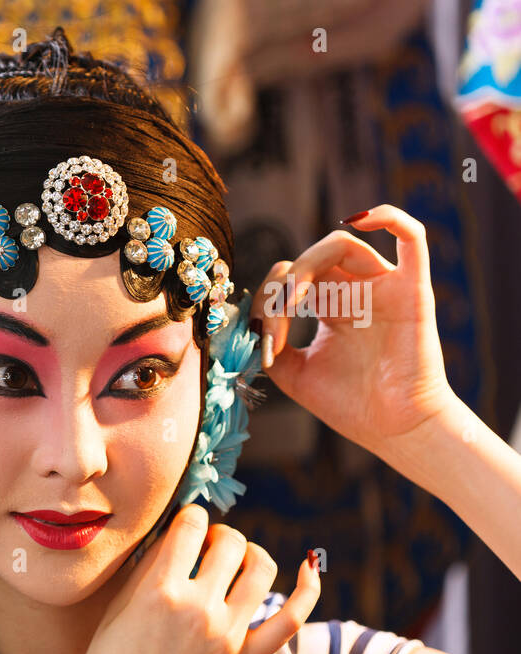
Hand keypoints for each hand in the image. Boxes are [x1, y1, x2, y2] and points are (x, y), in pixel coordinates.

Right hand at [72, 503, 320, 653]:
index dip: (188, 517)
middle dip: (218, 534)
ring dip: (251, 553)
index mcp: (159, 591)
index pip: (190, 525)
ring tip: (237, 560)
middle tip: (206, 545)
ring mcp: (228, 635)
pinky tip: (308, 568)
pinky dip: (307, 589)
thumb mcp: (115, 613)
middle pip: (229, 543)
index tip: (185, 524)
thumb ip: (145, 572)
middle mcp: (199, 608)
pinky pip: (290, 618)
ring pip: (261, 568)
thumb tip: (172, 539)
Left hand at [249, 204, 458, 456]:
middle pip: (311, 258)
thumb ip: (268, 342)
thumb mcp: (292, 374)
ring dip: (306, 265)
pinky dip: (388, 216)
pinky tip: (359, 219)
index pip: (290, 276)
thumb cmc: (350, 404)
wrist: (393, 429)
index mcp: (331, 306)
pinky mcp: (412, 290)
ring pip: (343, 245)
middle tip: (274, 320)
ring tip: (292, 302)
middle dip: (282, 283)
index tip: (263, 337)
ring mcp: (384, 287)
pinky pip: (413, 237)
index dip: (268, 298)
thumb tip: (250, 317)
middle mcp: (356, 291)